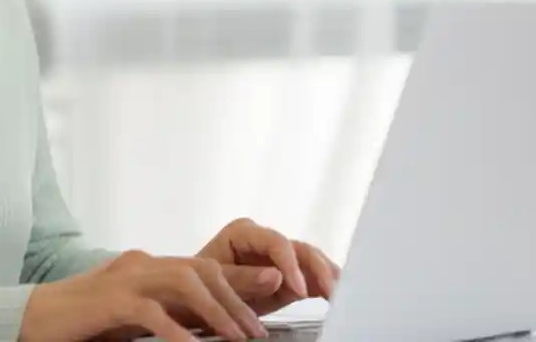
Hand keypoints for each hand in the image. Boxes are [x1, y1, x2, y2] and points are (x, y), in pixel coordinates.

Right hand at [19, 249, 282, 341]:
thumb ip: (162, 313)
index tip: (262, 309)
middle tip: (256, 332)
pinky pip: (151, 312)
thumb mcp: (130, 316)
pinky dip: (176, 331)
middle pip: (200, 269)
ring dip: (216, 311)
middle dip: (235, 298)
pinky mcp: (109, 300)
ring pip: (184, 282)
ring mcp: (124, 279)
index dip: (236, 285)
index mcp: (146, 266)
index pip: (201, 268)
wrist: (31, 319)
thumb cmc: (82, 322)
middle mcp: (139, 264)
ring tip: (238, 338)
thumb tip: (198, 329)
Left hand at [197, 217, 340, 315]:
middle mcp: (264, 241)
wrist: (193, 301)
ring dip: (327, 276)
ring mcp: (278, 259)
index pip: (274, 241)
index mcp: (242, 234)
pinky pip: (311, 278)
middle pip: (299, 248)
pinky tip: (338, 296)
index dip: (289, 263)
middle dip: (317, 268)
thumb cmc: (196, 286)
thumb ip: (242, 278)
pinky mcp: (288, 277)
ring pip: (310, 260)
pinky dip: (325, 286)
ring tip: (342, 294)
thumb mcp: (212, 282)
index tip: (297, 289)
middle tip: (331, 291)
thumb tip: (276, 275)